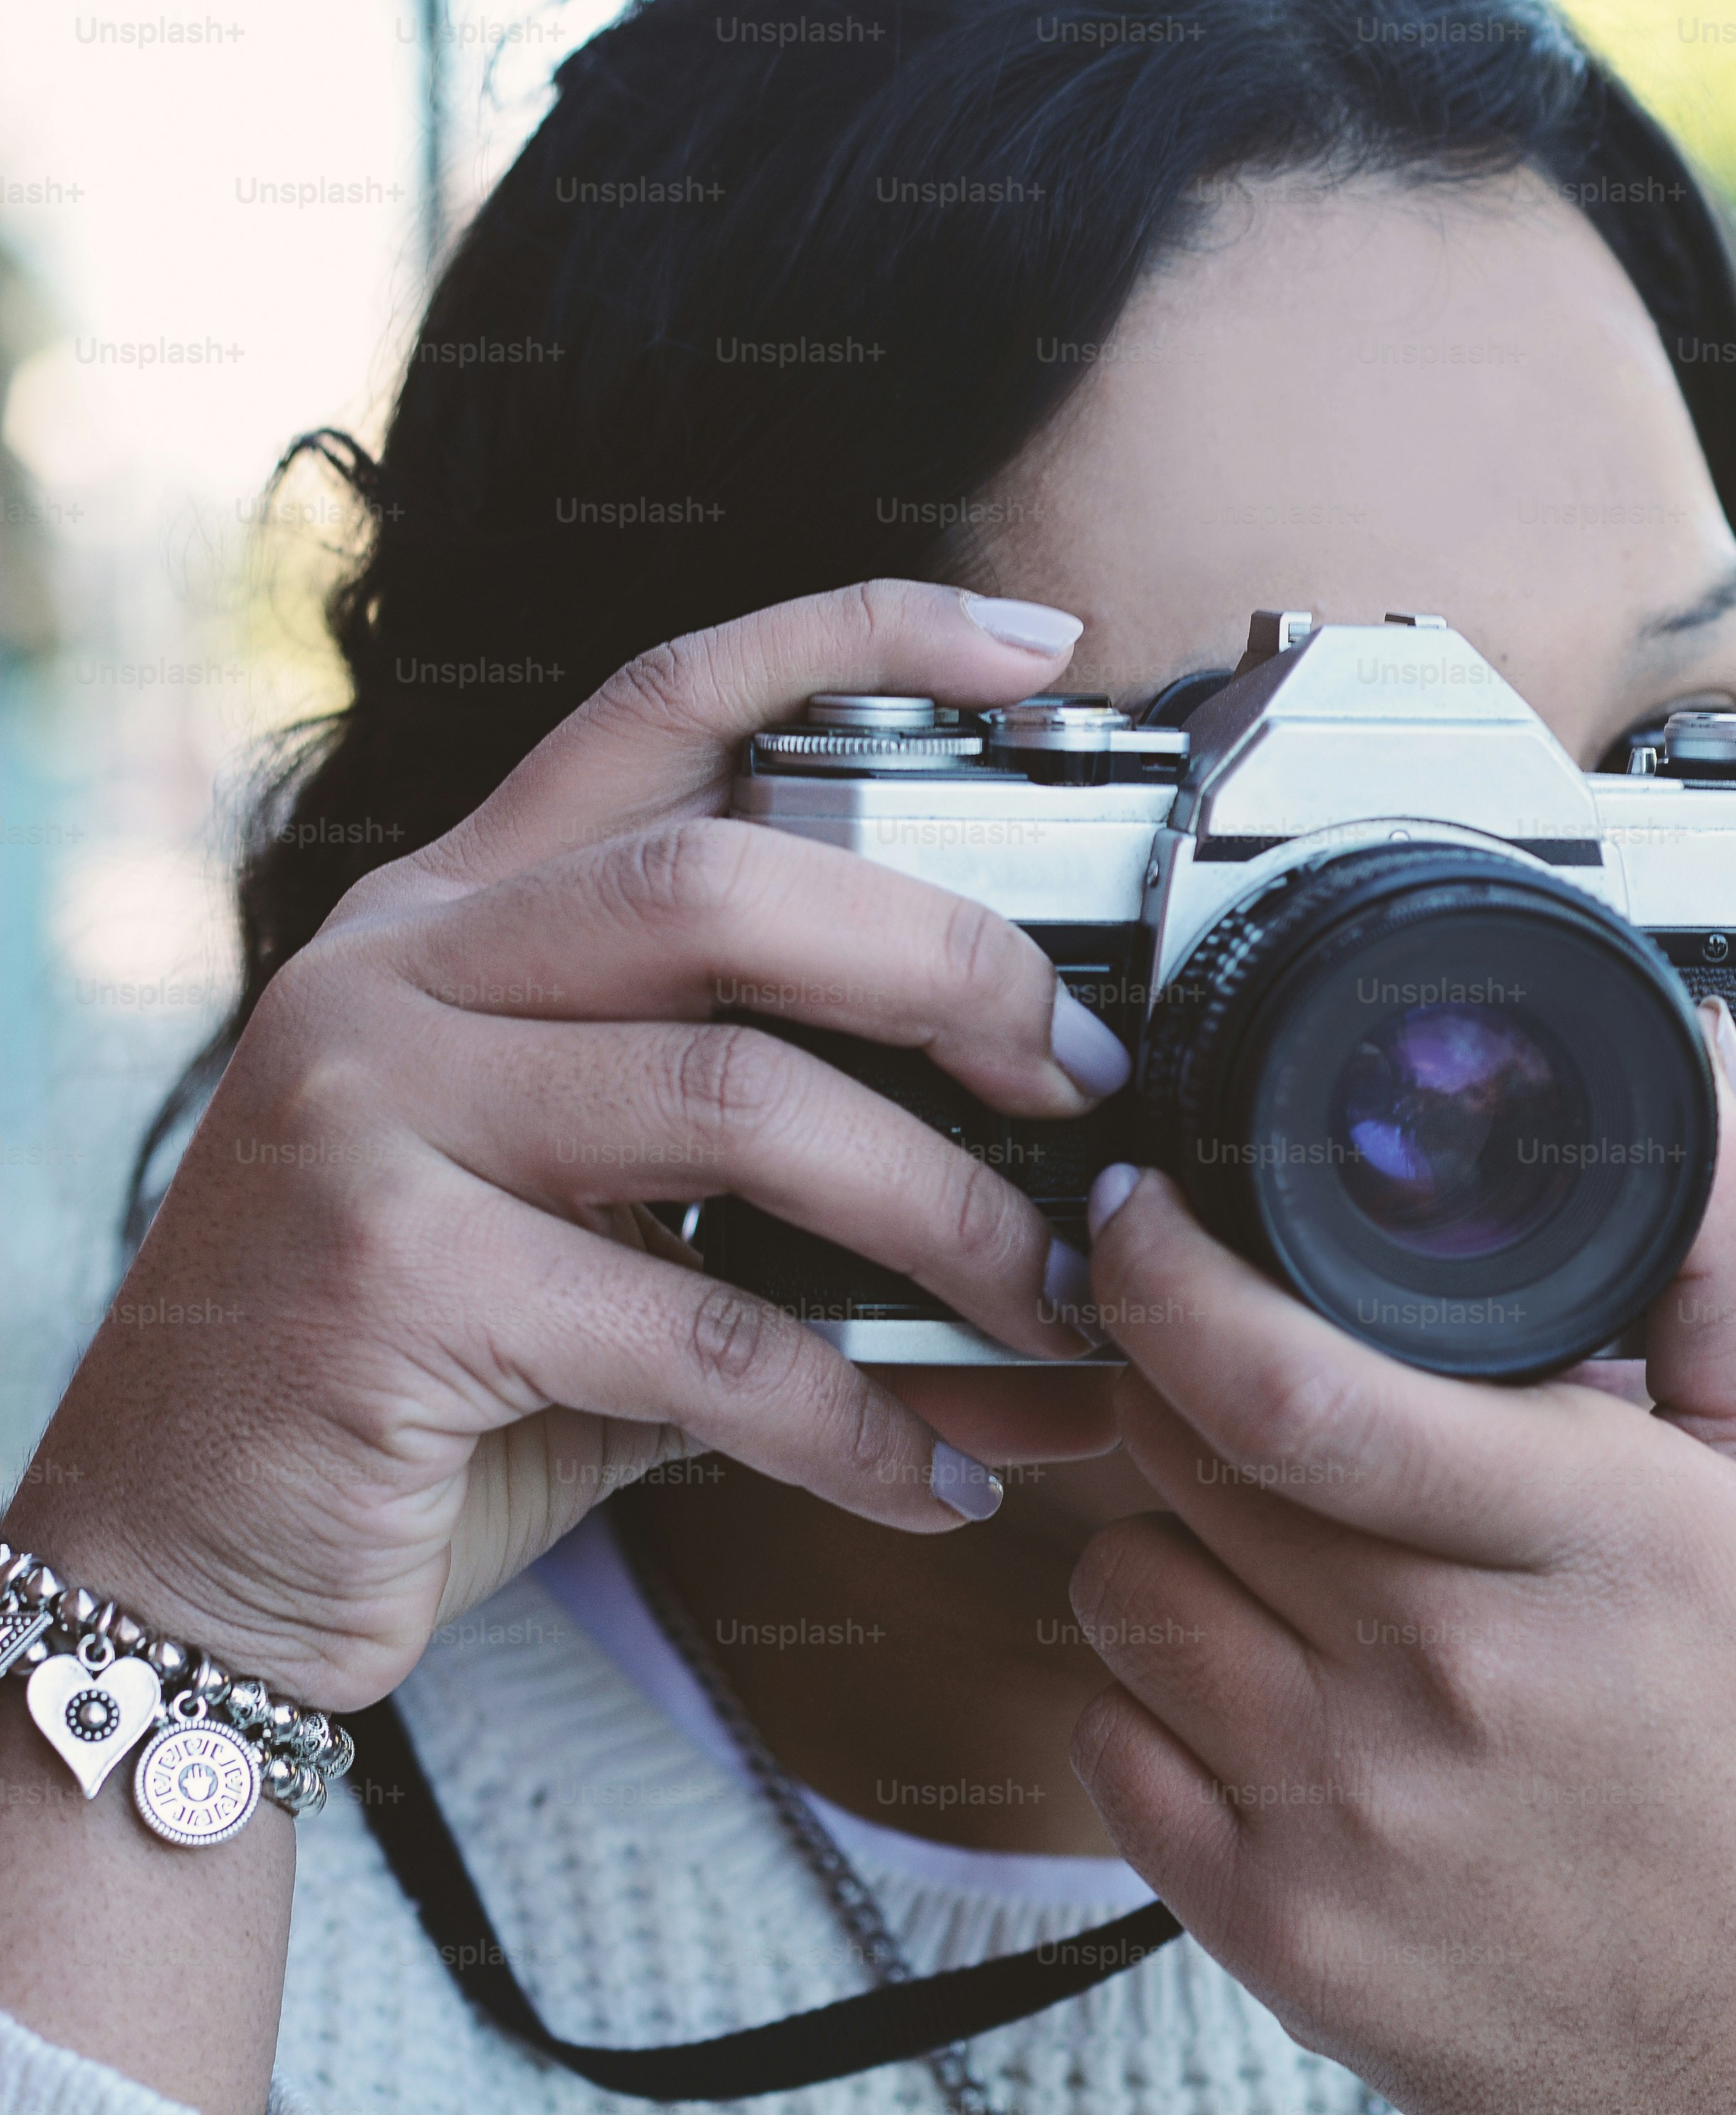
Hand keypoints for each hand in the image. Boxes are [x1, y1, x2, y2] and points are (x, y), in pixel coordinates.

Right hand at [7, 581, 1122, 1713]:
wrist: (176, 1563)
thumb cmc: (426, 1386)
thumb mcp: (603, 1236)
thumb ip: (796, 1193)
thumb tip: (1077, 1230)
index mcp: (454, 920)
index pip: (661, 704)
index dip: (857, 643)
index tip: (1041, 649)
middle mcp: (397, 977)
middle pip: (729, 881)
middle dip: (954, 969)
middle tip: (1087, 1079)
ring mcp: (374, 1112)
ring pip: (739, 1097)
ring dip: (946, 1217)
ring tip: (1059, 1310)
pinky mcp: (385, 1279)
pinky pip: (700, 1334)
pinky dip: (855, 1418)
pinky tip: (936, 1478)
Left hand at [1067, 1004, 1735, 2114]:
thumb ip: (1727, 1271)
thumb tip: (1704, 1065)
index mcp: (1598, 1549)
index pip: (1303, 1388)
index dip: (1180, 1277)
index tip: (1150, 1216)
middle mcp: (1455, 1682)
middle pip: (1187, 1460)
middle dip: (1184, 1385)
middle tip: (1251, 1388)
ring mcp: (1349, 1817)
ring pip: (1121, 1583)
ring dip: (1168, 1535)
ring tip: (1285, 1556)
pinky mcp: (1276, 1929)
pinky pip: (1106, 1736)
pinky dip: (1152, 1686)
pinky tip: (1267, 1688)